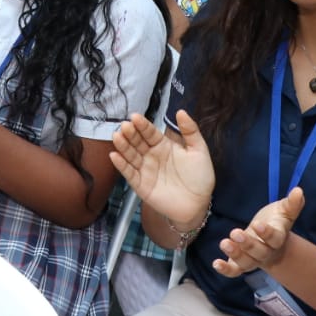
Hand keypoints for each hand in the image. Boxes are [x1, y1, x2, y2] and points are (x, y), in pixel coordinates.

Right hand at [110, 110, 214, 227]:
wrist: (198, 204)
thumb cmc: (200, 178)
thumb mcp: (199, 150)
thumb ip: (190, 131)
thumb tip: (180, 111)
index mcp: (163, 145)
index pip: (150, 132)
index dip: (143, 125)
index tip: (135, 117)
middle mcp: (151, 155)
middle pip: (137, 142)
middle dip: (130, 133)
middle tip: (125, 126)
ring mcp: (145, 170)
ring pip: (131, 155)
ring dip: (123, 146)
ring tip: (117, 136)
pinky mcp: (140, 185)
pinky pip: (129, 174)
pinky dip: (121, 165)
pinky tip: (115, 156)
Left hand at [214, 187, 305, 276]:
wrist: (271, 241)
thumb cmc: (276, 222)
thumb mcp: (284, 211)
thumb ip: (291, 203)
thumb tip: (299, 190)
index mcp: (277, 238)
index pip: (274, 238)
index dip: (267, 233)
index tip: (258, 225)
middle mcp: (266, 252)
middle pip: (259, 252)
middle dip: (247, 244)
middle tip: (235, 233)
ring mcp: (253, 259)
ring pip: (246, 262)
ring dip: (235, 254)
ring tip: (224, 243)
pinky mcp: (240, 263)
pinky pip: (234, 270)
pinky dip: (226, 269)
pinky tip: (216, 263)